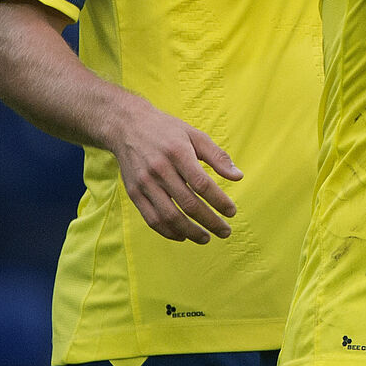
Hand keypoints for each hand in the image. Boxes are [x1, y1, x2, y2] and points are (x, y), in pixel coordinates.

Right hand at [108, 98, 241, 242]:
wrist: (127, 127)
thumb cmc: (167, 131)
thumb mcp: (195, 135)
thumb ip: (218, 156)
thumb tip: (238, 177)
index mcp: (178, 154)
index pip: (202, 184)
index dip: (219, 201)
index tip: (232, 212)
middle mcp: (160, 170)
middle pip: (188, 203)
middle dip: (210, 221)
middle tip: (225, 231)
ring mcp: (144, 183)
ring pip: (168, 216)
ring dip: (189, 232)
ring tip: (206, 238)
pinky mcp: (133, 192)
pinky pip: (151, 218)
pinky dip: (167, 231)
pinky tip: (182, 236)